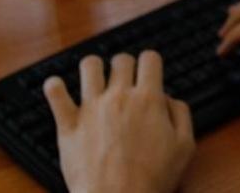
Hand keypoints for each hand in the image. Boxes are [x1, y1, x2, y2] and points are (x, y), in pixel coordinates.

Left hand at [43, 52, 195, 192]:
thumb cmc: (152, 180)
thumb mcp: (184, 147)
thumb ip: (180, 115)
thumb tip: (168, 98)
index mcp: (148, 100)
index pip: (150, 59)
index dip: (151, 62)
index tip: (149, 71)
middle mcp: (119, 97)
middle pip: (121, 60)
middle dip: (125, 65)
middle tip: (125, 79)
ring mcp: (91, 108)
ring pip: (89, 66)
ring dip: (93, 68)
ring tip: (95, 78)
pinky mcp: (69, 125)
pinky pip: (55, 94)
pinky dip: (54, 87)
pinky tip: (58, 88)